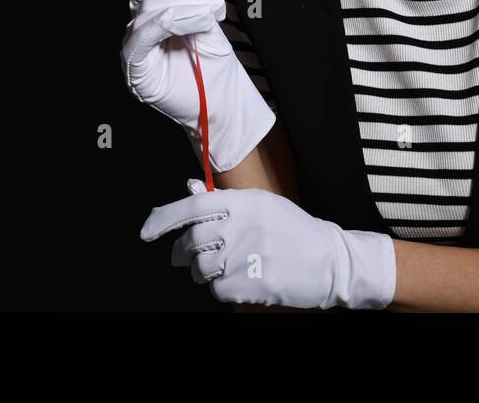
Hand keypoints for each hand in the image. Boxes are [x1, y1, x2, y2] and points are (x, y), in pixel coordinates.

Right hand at [120, 0, 274, 172]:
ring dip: (180, 12)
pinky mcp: (135, 70)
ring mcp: (136, 50)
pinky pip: (139, 41)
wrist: (222, 101)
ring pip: (146, 16)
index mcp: (156, 17)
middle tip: (211, 9)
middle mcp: (142, 31)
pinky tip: (174, 22)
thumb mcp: (205, 21)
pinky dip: (157, 27)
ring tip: (206, 20)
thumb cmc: (213, 64)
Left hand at [140, 179, 396, 309]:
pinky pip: (218, 290)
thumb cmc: (294, 233)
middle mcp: (245, 225)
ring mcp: (248, 255)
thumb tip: (190, 188)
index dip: (164, 219)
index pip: (193, 207)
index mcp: (247, 201)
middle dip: (183, 252)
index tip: (147, 231)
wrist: (331, 261)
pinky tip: (243, 280)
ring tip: (228, 267)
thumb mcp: (263, 207)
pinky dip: (223, 289)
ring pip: (202, 268)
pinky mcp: (252, 283)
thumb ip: (225, 200)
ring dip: (206, 272)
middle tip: (185, 258)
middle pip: (193, 241)